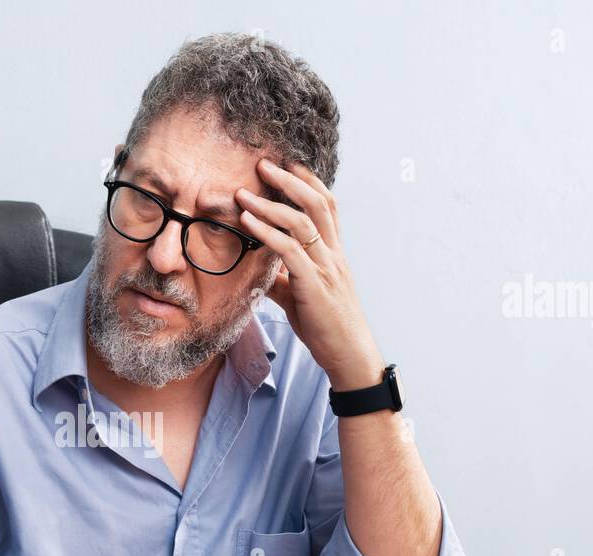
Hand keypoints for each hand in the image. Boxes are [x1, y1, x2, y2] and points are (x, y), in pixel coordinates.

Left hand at [235, 158, 384, 389]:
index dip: (308, 181)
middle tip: (262, 163)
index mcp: (333, 253)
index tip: (287, 164)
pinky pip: (290, 251)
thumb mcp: (300, 297)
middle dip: (289, 180)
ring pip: (302, 222)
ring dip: (270, 204)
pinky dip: (267, 233)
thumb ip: (281, 279)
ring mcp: (326, 268)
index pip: (326, 206)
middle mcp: (333, 254)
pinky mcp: (315, 285)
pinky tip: (248, 223)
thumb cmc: (325, 327)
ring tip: (244, 193)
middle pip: (316, 203)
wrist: (348, 354)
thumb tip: (258, 271)